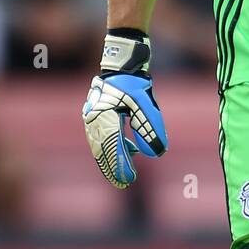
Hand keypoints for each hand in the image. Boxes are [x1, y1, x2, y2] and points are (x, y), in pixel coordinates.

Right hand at [82, 31, 167, 187]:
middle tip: (123, 183)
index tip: (129, 179)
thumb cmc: (134, 83)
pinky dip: (110, 147)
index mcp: (104, 116)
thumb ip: (150, 128)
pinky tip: (127, 149)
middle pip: (102, 150)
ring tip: (122, 173)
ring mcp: (91, 117)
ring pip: (99, 145)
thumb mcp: (146, 105)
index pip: (113, 148)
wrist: (121, 64)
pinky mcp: (94, 115)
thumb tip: (157, 153)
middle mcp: (94, 119)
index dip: (120, 165)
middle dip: (112, 168)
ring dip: (110, 160)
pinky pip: (99, 137)